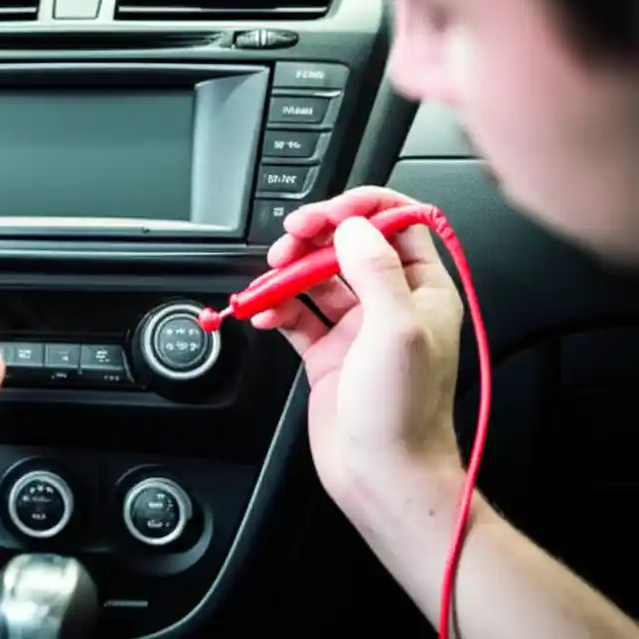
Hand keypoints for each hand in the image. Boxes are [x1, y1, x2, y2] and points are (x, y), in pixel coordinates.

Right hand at [253, 187, 465, 517]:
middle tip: (288, 241)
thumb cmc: (404, 414)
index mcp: (422, 291)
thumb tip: (352, 225)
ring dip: (289, 272)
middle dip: (314, 238)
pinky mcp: (326, 354)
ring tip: (269, 278)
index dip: (359, 210)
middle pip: (347, 246)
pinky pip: (295, 316)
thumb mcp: (398, 330)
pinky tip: (264, 313)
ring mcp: (356, 329)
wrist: (383, 476)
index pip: (395, 224)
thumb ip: (376, 270)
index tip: (325, 215)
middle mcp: (390, 305)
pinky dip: (275, 308)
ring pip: (316, 278)